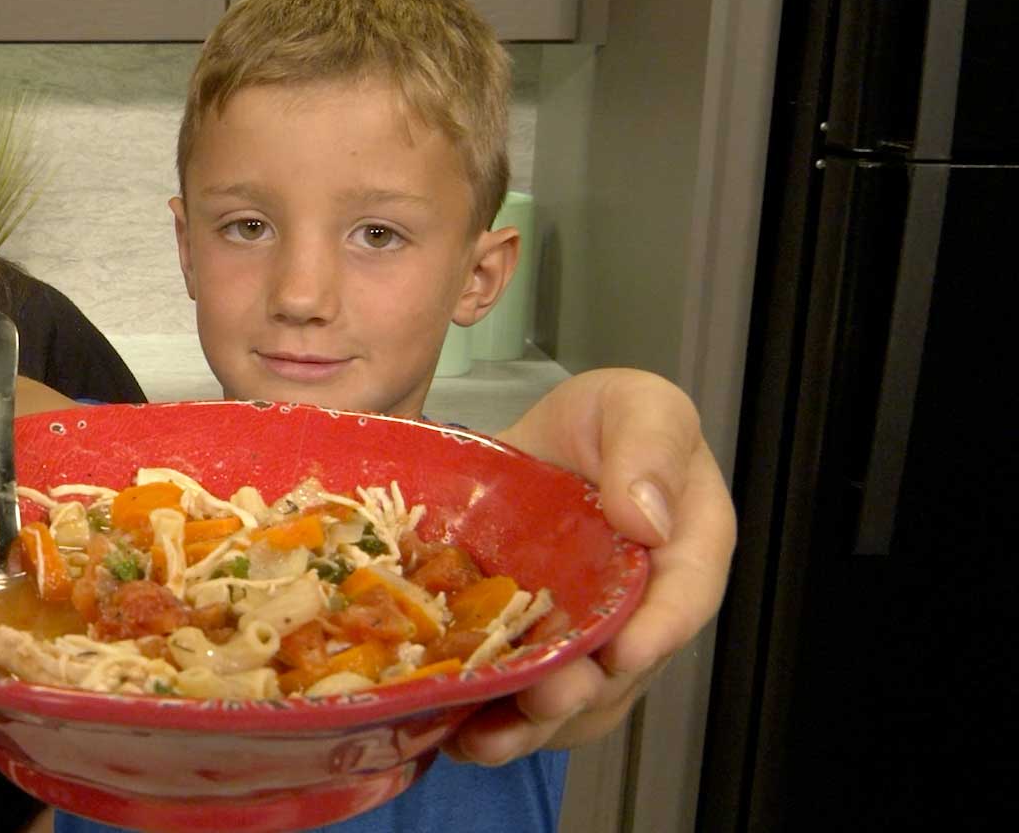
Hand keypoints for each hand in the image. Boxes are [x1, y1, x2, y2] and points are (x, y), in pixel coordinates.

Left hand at [444, 369, 736, 764]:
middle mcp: (644, 610)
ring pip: (574, 702)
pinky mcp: (537, 653)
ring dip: (531, 727)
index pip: (685, 596)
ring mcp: (590, 640)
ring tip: (488, 738)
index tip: (626, 652)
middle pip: (623, 668)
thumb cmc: (599, 424)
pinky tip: (455, 733)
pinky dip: (490, 723)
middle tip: (542, 699)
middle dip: (582, 692)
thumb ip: (650, 444)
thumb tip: (649, 517)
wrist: (535, 444)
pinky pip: (523, 702)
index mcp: (687, 547)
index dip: (660, 629)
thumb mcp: (632, 405)